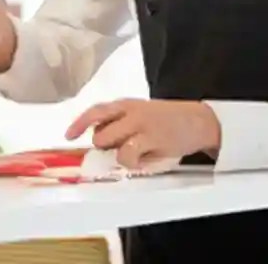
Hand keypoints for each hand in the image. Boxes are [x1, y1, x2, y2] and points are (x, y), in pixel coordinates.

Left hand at [65, 98, 221, 168]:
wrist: (199, 120)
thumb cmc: (167, 120)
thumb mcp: (141, 114)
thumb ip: (120, 124)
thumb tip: (99, 141)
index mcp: (125, 105)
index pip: (95, 112)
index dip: (79, 124)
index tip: (68, 136)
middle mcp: (130, 112)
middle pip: (100, 133)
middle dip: (105, 146)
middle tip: (122, 149)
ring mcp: (141, 124)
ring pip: (110, 144)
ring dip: (119, 155)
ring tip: (137, 154)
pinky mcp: (152, 138)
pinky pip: (128, 154)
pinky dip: (133, 162)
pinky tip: (145, 160)